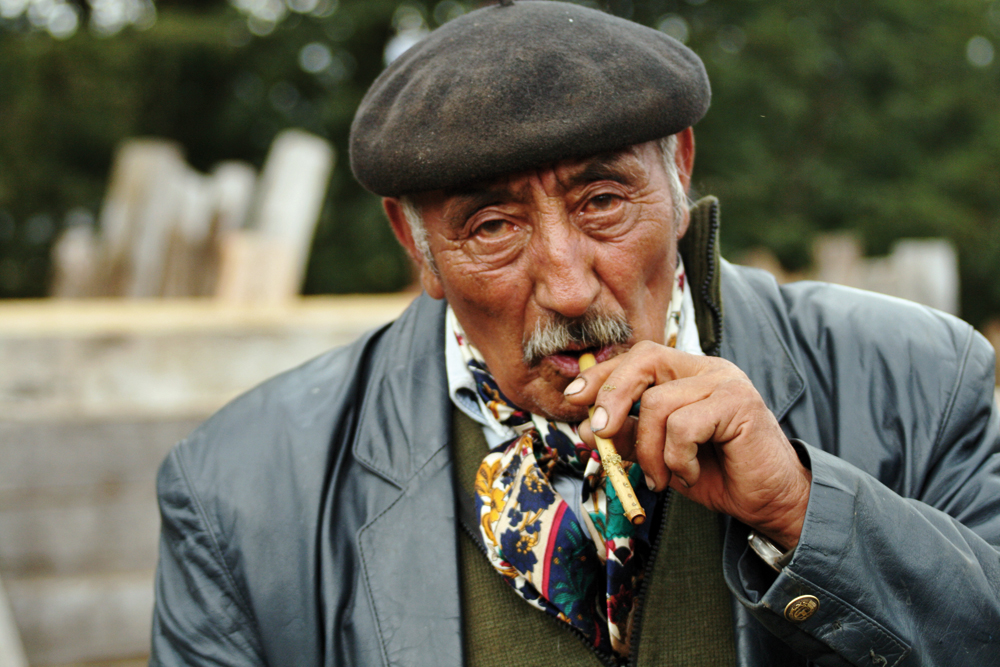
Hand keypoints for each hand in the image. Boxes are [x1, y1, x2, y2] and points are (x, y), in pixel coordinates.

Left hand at [564, 341, 811, 549]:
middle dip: (612, 396)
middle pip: (644, 360)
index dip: (601, 375)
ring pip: (657, 404)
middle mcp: (706, 369)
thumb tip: (589, 427)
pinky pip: (683, 427)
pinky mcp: (738, 403)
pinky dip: (676, 459)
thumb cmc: (715, 474)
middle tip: (600, 434)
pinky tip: (690, 473)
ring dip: (649, 451)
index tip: (573, 399)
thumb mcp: (658, 454)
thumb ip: (628, 435)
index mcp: (687, 373)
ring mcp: (725, 382)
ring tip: (664, 477)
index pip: (637, 357)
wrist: (767, 501)